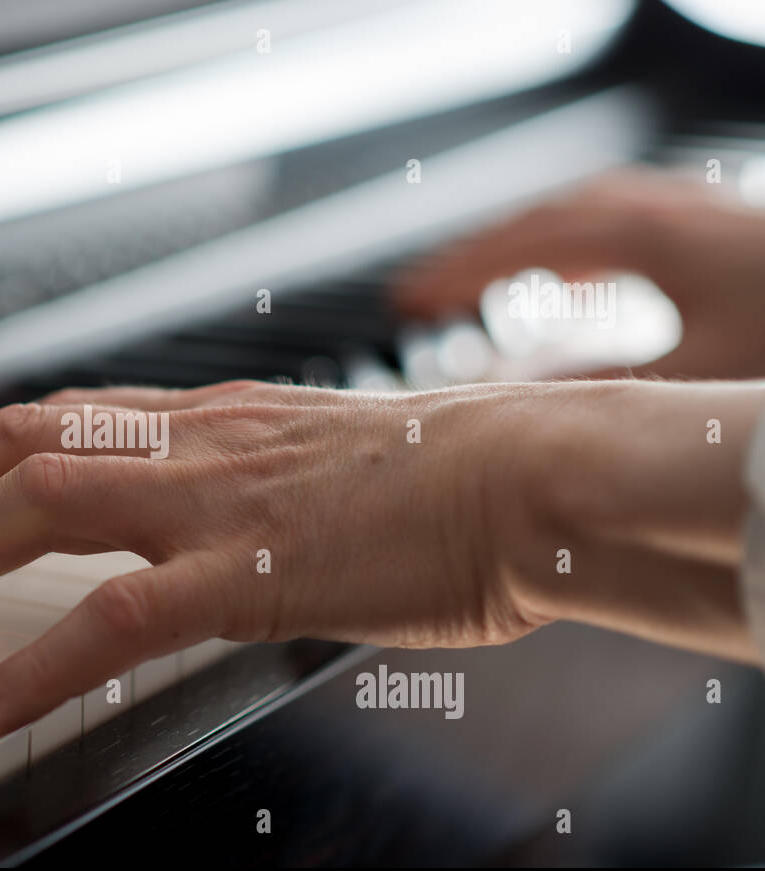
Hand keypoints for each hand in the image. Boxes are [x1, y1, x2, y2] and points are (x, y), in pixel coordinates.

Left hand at [0, 380, 549, 737]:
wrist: (529, 478)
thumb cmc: (438, 476)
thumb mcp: (312, 458)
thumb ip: (238, 480)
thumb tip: (192, 517)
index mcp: (202, 419)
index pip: (49, 413)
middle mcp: (188, 442)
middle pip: (10, 438)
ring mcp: (213, 501)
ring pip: (38, 506)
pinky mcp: (250, 571)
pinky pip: (116, 615)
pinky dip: (41, 657)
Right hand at [392, 167, 764, 378]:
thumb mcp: (683, 381)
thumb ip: (589, 389)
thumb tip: (510, 402)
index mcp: (650, 236)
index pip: (523, 241)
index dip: (458, 272)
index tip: (404, 301)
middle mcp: (670, 213)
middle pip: (545, 219)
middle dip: (479, 257)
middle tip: (425, 295)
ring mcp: (696, 218)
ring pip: (584, 219)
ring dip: (525, 251)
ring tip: (482, 286)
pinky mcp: (719, 239)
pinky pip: (622, 230)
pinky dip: (576, 255)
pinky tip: (576, 288)